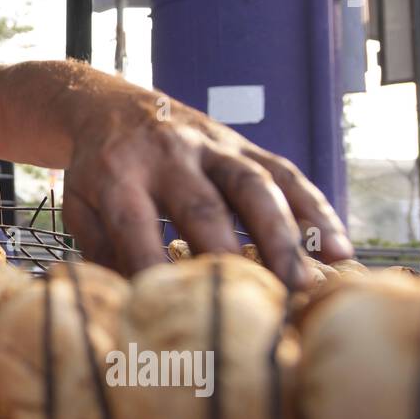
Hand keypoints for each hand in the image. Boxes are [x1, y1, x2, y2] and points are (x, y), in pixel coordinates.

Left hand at [61, 84, 352, 288]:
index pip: (134, 226)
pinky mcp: (243, 144)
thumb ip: (100, 252)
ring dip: (284, 234)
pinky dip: (315, 210)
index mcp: (118, 175)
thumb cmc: (99, 172)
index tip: (174, 313)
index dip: (152, 268)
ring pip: (253, 185)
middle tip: (256, 303)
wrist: (113, 104)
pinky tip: (339, 248)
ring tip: (306, 281)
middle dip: (230, 255)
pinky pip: (284, 173)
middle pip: (203, 207)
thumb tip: (129, 304)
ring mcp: (210, 146)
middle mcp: (167, 156)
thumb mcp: (80, 206)